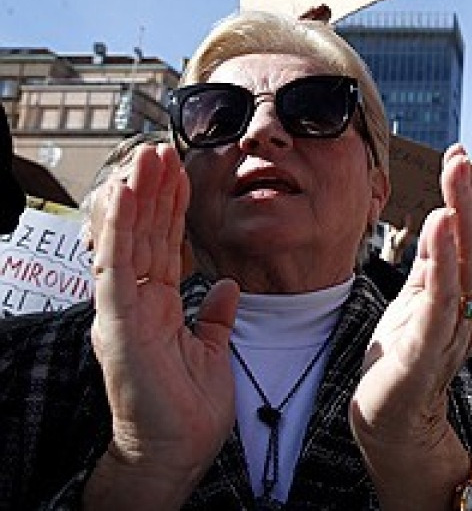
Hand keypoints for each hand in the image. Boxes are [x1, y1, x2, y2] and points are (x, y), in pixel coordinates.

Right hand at [85, 144, 238, 506]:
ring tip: (147, 156)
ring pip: (129, 240)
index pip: (164, 245)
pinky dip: (121, 228)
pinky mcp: (118, 322)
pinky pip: (118, 266)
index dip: (171, 208)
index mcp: (156, 306)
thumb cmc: (188, 407)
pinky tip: (127, 195)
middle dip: (154, 190)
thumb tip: (227, 288)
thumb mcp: (211, 348)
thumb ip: (215, 316)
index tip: (181, 172)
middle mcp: (134, 302)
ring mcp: (123, 310)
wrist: (176, 448)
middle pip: (145, 234)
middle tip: (161, 148)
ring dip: (137, 196)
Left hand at [350, 144, 471, 508]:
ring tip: (456, 172)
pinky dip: (443, 259)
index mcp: (469, 292)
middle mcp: (471, 306)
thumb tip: (445, 210)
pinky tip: (439, 223)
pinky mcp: (427, 349)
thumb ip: (435, 259)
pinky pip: (442, 299)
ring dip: (463, 213)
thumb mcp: (420, 298)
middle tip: (461, 157)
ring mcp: (453, 327)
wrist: (390, 423)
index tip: (460, 155)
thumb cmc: (404, 359)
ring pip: (469, 263)